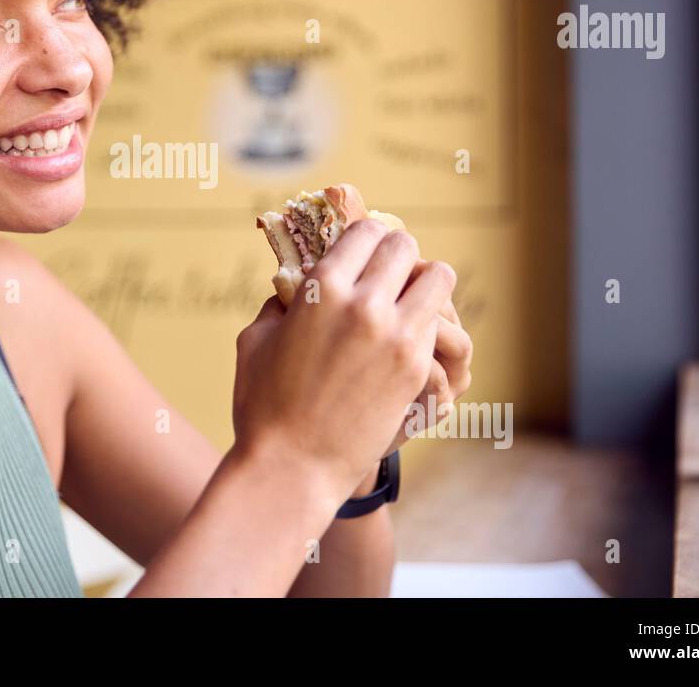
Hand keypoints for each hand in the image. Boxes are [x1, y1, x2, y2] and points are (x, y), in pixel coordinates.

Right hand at [233, 220, 456, 504]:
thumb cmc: (262, 406)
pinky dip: (431, 322)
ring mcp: (396, 335)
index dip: (365, 239)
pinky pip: (441, 322)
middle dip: (395, 255)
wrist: (292, 468)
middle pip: (403, 245)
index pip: (365, 230)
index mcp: (322, 287)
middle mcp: (363, 302)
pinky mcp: (417, 368)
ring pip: (437, 276)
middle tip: (386, 275)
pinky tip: (411, 338)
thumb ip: (281, 303)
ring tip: (408, 301)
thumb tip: (296, 285)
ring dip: (424, 282)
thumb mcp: (256, 339)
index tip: (363, 254)